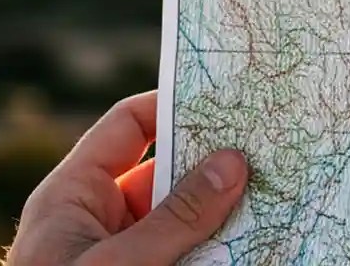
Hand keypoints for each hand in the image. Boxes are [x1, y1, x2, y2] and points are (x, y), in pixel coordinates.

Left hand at [4, 91, 248, 265]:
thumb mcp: (119, 264)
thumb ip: (176, 216)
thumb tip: (232, 162)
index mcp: (73, 195)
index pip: (127, 127)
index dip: (174, 108)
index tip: (230, 101)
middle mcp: (96, 221)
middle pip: (165, 174)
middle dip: (213, 166)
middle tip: (268, 151)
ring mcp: (118, 257)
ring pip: (181, 221)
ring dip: (223, 214)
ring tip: (276, 197)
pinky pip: (184, 256)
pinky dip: (217, 250)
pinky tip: (259, 244)